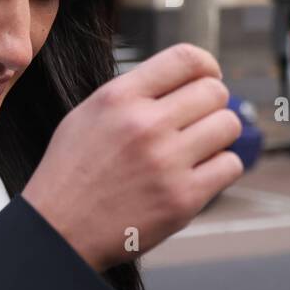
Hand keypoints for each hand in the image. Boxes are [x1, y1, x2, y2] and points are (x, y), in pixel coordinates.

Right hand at [21, 43, 243, 272]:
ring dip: (217, 136)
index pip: (186, 59)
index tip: (206, 79)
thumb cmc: (71, 174)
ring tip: (193, 149)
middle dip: (210, 105)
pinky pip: (230, 165)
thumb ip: (133, 94)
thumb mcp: (86, 116)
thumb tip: (185, 80)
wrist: (59, 230)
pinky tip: (194, 174)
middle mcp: (143, 125)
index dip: (206, 67)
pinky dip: (219, 168)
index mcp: (117, 99)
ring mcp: (166, 162)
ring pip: (228, 126)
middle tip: (194, 122)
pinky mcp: (183, 198)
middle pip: (215, 92)